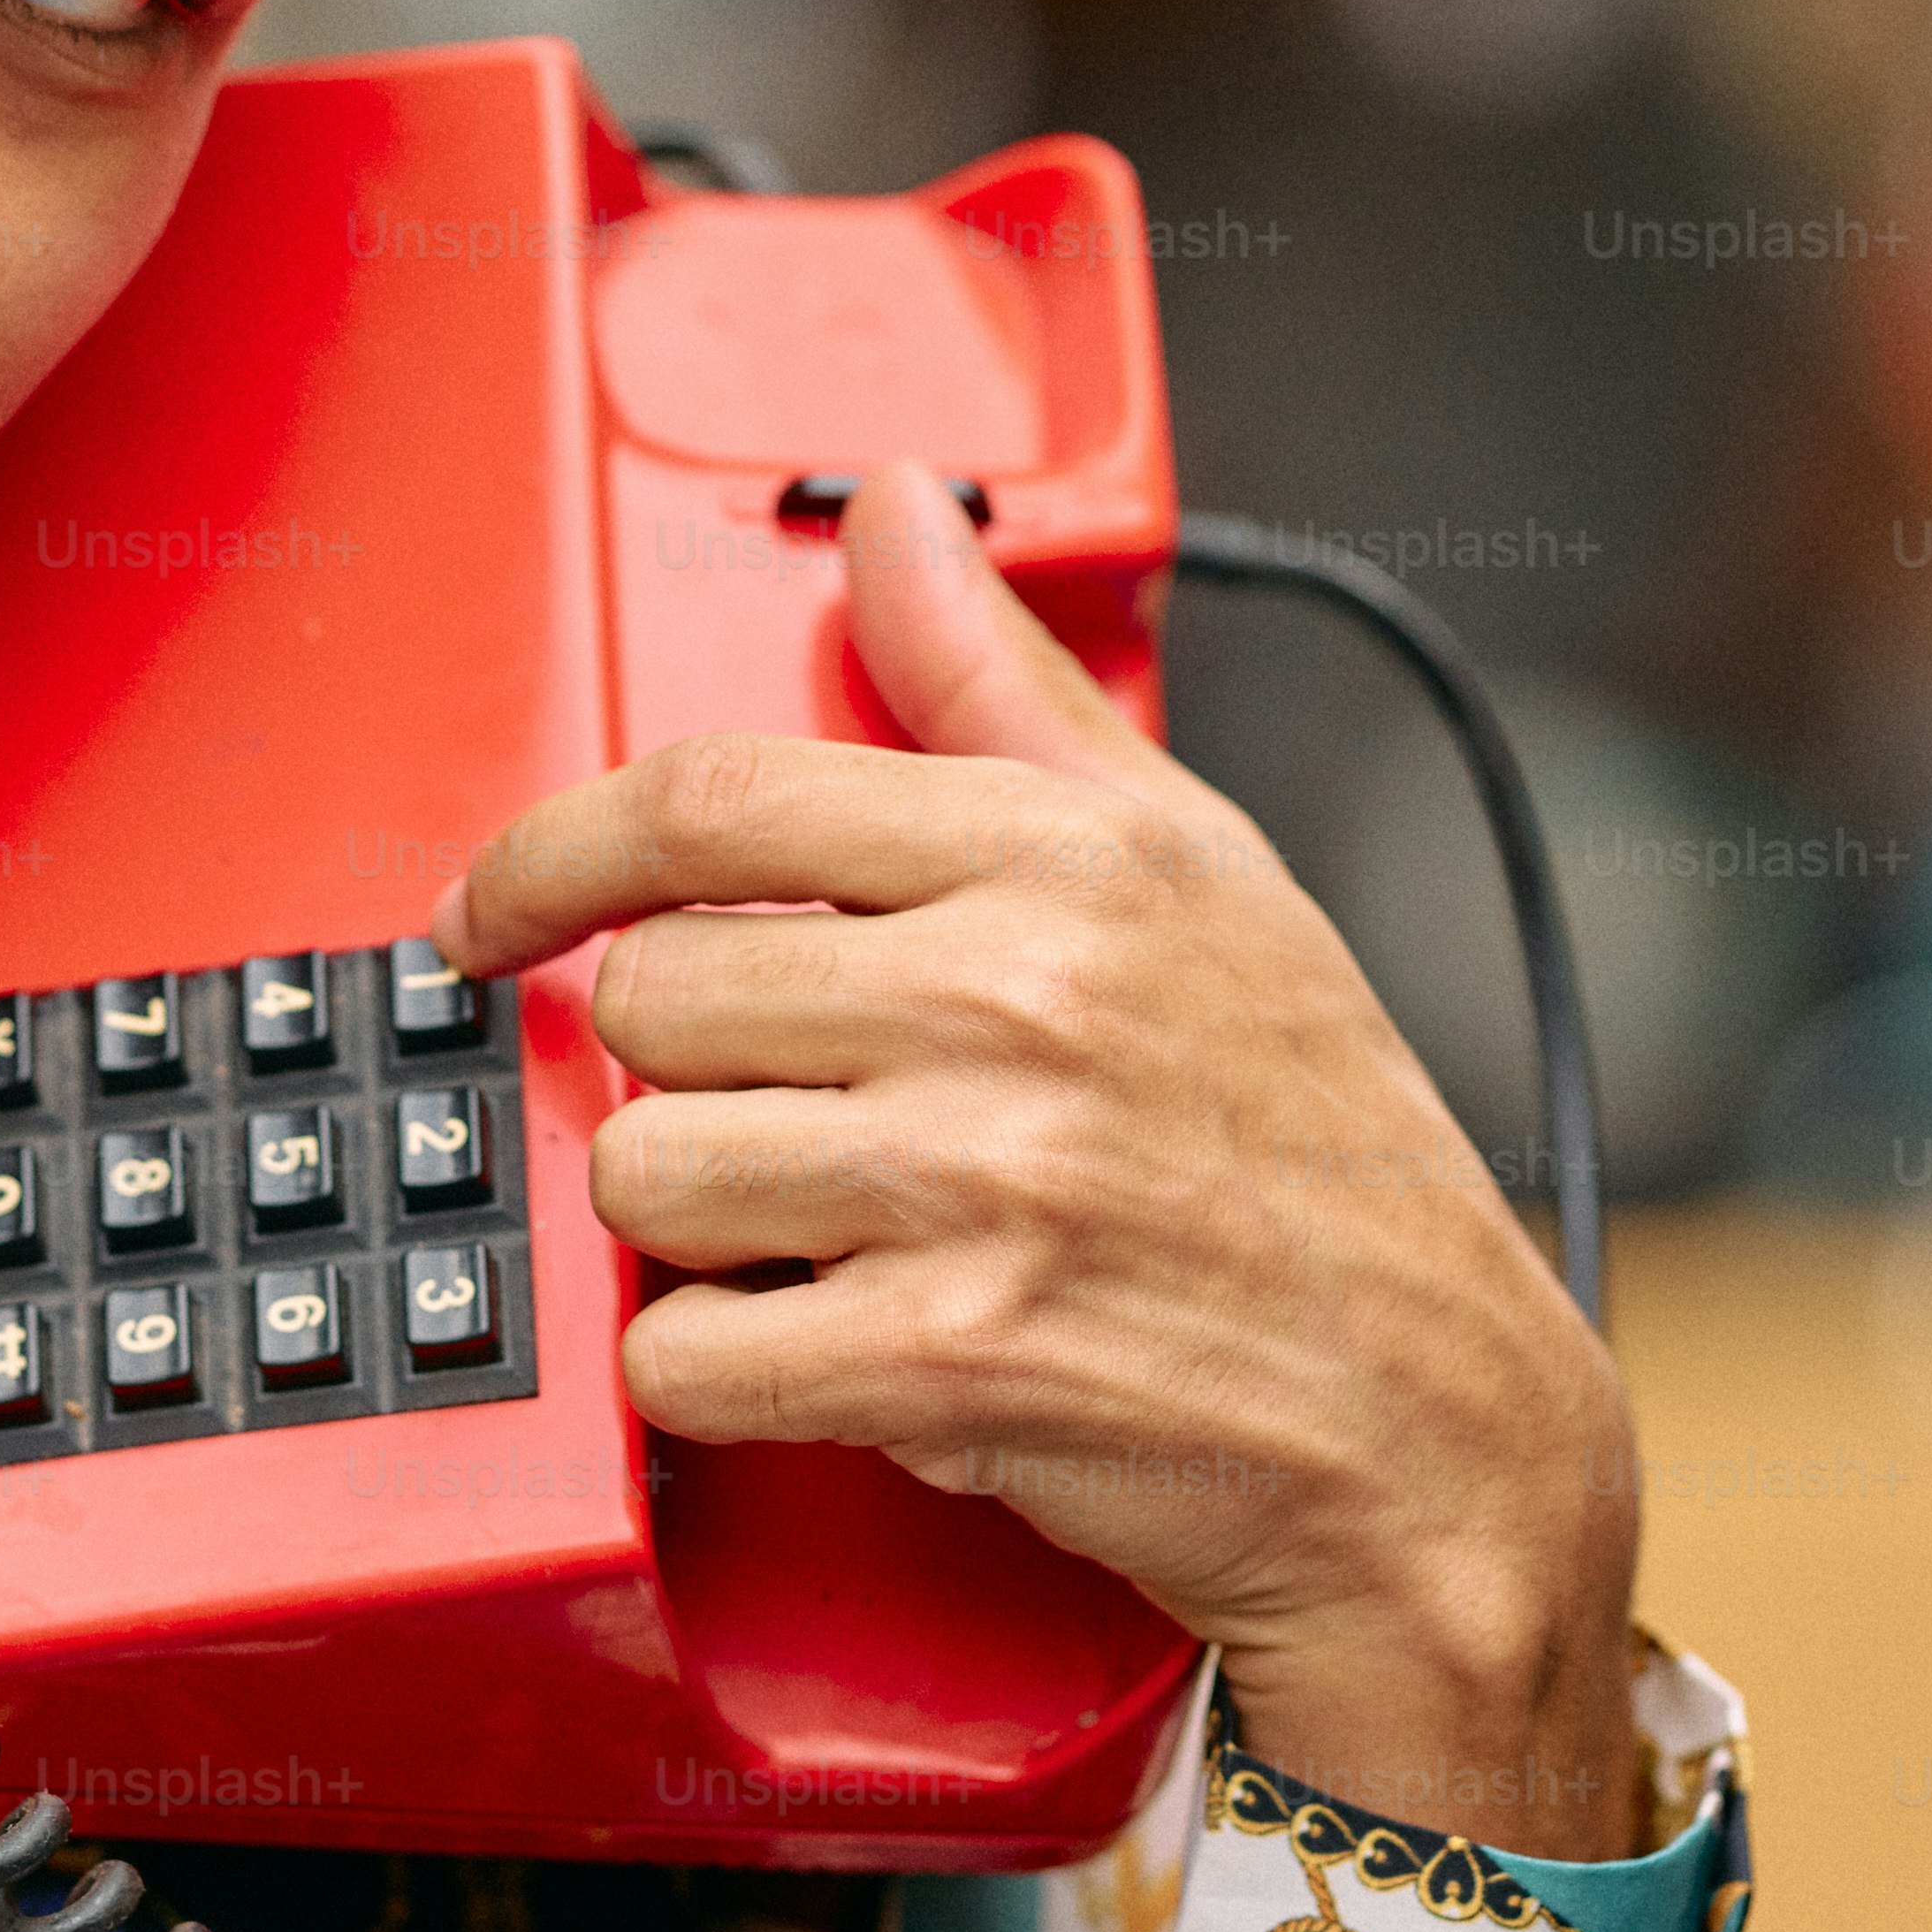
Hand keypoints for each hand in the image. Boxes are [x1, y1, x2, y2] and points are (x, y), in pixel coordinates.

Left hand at [428, 462, 1647, 1856]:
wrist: (1437, 1418)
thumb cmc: (1317, 1147)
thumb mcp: (1194, 867)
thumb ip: (1001, 686)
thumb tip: (896, 514)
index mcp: (1064, 858)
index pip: (713, 798)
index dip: (550, 853)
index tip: (493, 908)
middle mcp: (1018, 1002)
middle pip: (657, 995)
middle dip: (687, 1073)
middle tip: (789, 1115)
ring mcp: (982, 1184)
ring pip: (650, 1174)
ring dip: (704, 1230)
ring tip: (830, 1233)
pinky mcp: (953, 1363)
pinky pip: (689, 1354)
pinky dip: (723, 1375)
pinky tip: (831, 1346)